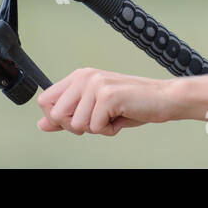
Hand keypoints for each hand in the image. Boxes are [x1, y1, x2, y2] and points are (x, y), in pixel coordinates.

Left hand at [36, 68, 172, 135]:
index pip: (45, 101)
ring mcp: (96, 84)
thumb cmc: (132, 104)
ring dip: (97, 128)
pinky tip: (121, 116)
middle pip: (56, 115)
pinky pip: (95, 128)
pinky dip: (110, 130)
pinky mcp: (107, 95)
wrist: (164, 98)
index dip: (57, 118)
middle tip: (100, 118)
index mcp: (79, 76)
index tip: (79, 117)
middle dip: (77, 126)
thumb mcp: (95, 110)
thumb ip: (67, 115)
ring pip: (76, 125)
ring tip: (113, 115)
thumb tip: (43, 124)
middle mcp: (85, 77)